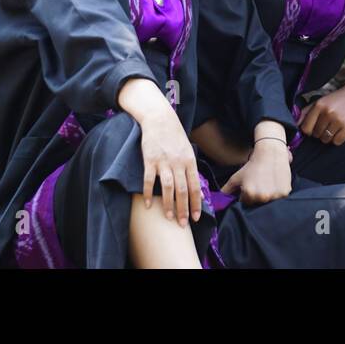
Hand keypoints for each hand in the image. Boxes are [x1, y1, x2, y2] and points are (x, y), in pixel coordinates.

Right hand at [136, 98, 202, 226]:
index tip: (196, 217)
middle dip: (183, 209)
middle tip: (182, 224)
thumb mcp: (188, 151)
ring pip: (168, 187)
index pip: (195, 186)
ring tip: (168, 218)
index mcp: (190, 161)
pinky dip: (148, 193)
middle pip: (183, 190)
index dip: (196, 203)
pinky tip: (148, 205)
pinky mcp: (150, 160)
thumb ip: (190, 170)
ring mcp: (164, 161)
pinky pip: (149, 180)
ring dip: (168, 204)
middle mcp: (178, 163)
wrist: (160, 119)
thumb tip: (195, 190)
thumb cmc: (175, 137)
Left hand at [221, 139, 291, 205]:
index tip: (251, 187)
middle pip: (257, 205)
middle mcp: (262, 197)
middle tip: (259, 185)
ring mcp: (274, 196)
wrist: (270, 153)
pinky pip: (280, 199)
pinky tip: (275, 184)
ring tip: (267, 184)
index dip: (247, 197)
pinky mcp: (285, 193)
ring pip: (269, 204)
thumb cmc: (252, 166)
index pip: (246, 205)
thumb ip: (225, 191)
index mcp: (249, 194)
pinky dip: (277, 194)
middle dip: (257, 198)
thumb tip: (218, 202)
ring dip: (268, 198)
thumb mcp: (236, 178)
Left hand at [299, 85, 344, 145]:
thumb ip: (308, 111)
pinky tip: (342, 130)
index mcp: (319, 105)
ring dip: (329, 137)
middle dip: (320, 133)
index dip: (309, 130)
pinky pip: (337, 141)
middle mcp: (327, 112)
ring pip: (326, 139)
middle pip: (316, 135)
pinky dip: (338, 139)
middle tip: (328, 124)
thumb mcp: (322, 100)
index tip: (314, 128)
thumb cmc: (340, 98)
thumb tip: (296, 123)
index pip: (305, 128)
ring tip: (335, 126)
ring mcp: (338, 120)